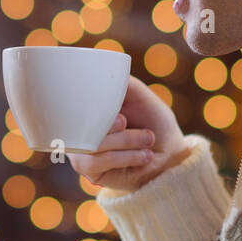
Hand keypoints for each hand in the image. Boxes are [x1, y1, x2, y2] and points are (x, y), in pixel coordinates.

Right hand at [68, 75, 189, 191]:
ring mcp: (82, 151)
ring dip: (125, 141)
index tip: (115, 111)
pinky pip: (96, 162)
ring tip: (147, 139)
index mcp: (88, 109)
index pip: (71, 103)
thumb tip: (102, 68)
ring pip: (91, 144)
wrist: (171, 154)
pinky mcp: (90, 172)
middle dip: (111, 124)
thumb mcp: (140, 96)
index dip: (86, 105)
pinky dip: (124, 157)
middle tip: (126, 121)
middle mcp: (80, 129)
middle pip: (80, 124)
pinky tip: (143, 155)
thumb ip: (122, 83)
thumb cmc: (155, 123)